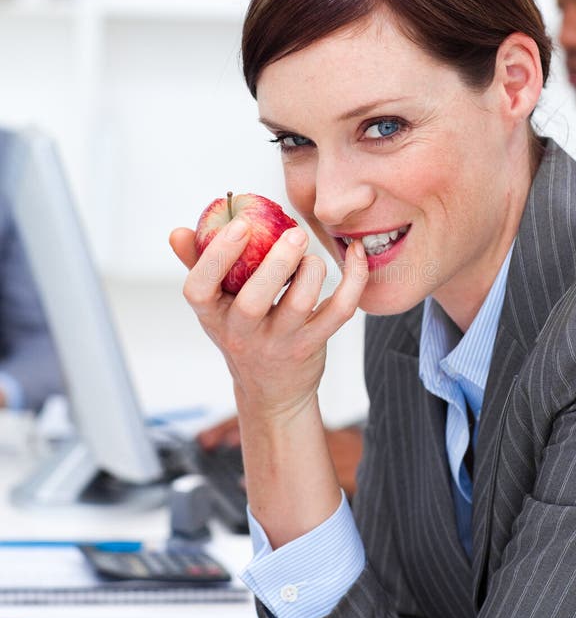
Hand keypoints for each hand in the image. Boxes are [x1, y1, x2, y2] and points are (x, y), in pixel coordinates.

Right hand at [170, 218, 368, 545]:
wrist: (273, 391)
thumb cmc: (242, 334)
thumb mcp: (215, 307)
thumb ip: (198, 266)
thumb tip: (178, 232)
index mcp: (213, 316)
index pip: (199, 289)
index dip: (216, 257)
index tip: (239, 225)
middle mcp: (243, 333)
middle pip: (253, 301)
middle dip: (275, 264)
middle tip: (294, 233)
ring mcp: (280, 342)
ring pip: (300, 305)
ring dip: (311, 270)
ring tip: (310, 253)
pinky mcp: (313, 344)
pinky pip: (339, 310)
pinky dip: (354, 279)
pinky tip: (354, 253)